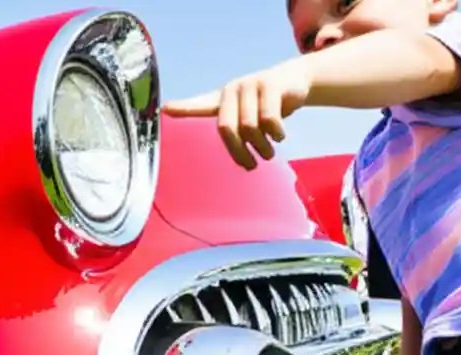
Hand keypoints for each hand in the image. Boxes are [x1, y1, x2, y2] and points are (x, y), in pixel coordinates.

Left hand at [162, 60, 313, 170]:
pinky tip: (279, 136)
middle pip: (226, 128)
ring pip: (250, 126)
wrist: (295, 81)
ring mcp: (249, 84)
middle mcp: (231, 90)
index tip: (165, 109)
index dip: (183, 108)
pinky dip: (276, 134)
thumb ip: (239, 134)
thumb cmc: (266, 105)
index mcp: (221, 100)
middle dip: (239, 152)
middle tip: (251, 166)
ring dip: (262, 147)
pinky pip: (270, 119)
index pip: (198, 105)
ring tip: (268, 154)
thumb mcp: (248, 116)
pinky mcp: (270, 84)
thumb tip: (244, 162)